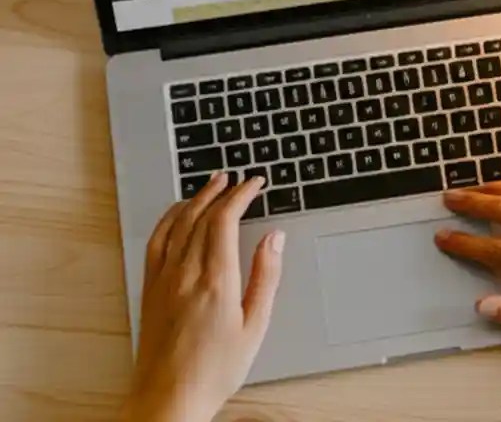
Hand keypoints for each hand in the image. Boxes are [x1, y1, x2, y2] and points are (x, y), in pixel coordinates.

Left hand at [122, 173, 284, 421]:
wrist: (169, 398)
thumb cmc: (214, 370)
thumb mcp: (255, 326)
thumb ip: (266, 277)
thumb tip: (274, 240)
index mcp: (216, 280)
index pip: (225, 220)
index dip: (241, 195)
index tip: (255, 183)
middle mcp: (186, 274)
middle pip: (201, 216)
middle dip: (221, 191)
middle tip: (237, 179)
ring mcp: (164, 280)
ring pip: (177, 224)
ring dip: (195, 198)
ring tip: (210, 185)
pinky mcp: (150, 289)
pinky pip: (156, 242)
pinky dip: (168, 219)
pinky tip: (177, 214)